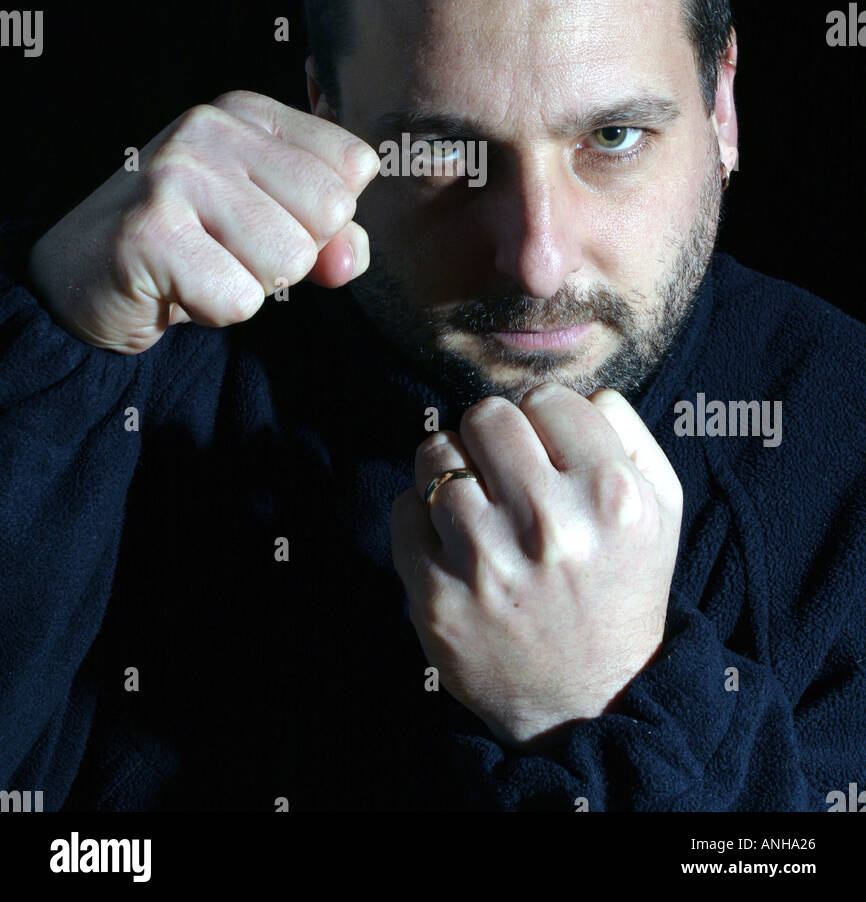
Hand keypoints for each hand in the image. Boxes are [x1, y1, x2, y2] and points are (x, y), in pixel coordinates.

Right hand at [28, 90, 379, 352]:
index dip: (326, 217)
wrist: (81, 277)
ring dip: (253, 285)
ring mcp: (176, 175)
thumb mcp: (270, 225)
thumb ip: (331, 236)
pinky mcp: (149, 233)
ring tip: (204, 268)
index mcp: (247, 113)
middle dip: (294, 254)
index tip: (267, 221)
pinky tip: (178, 288)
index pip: (354, 163)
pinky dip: (216, 311)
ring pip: (291, 258)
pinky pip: (239, 298)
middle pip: (331, 211)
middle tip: (231, 252)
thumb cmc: (189, 246)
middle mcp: (210, 128)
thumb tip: (348, 259)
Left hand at [391, 382, 682, 745]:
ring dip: (452, 468)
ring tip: (474, 498)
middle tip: (502, 467)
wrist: (590, 701)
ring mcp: (487, 563)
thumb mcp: (661, 509)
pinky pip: (404, 507)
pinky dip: (421, 513)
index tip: (543, 448)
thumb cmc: (622, 587)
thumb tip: (576, 391)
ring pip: (436, 453)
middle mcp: (550, 526)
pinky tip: (451, 538)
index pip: (547, 399)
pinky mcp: (437, 598)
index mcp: (611, 496)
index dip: (542, 418)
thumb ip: (627, 432)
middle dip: (492, 434)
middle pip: (487, 415)